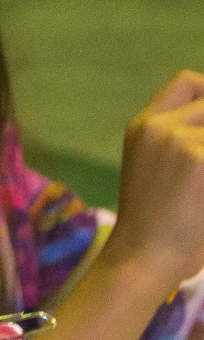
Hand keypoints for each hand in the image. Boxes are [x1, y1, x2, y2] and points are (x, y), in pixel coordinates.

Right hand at [105, 70, 203, 289]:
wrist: (144, 256)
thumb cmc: (153, 222)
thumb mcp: (155, 168)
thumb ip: (181, 141)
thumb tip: (203, 140)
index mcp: (142, 126)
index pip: (188, 83)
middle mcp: (158, 125)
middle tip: (202, 168)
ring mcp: (180, 139)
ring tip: (201, 183)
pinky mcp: (201, 157)